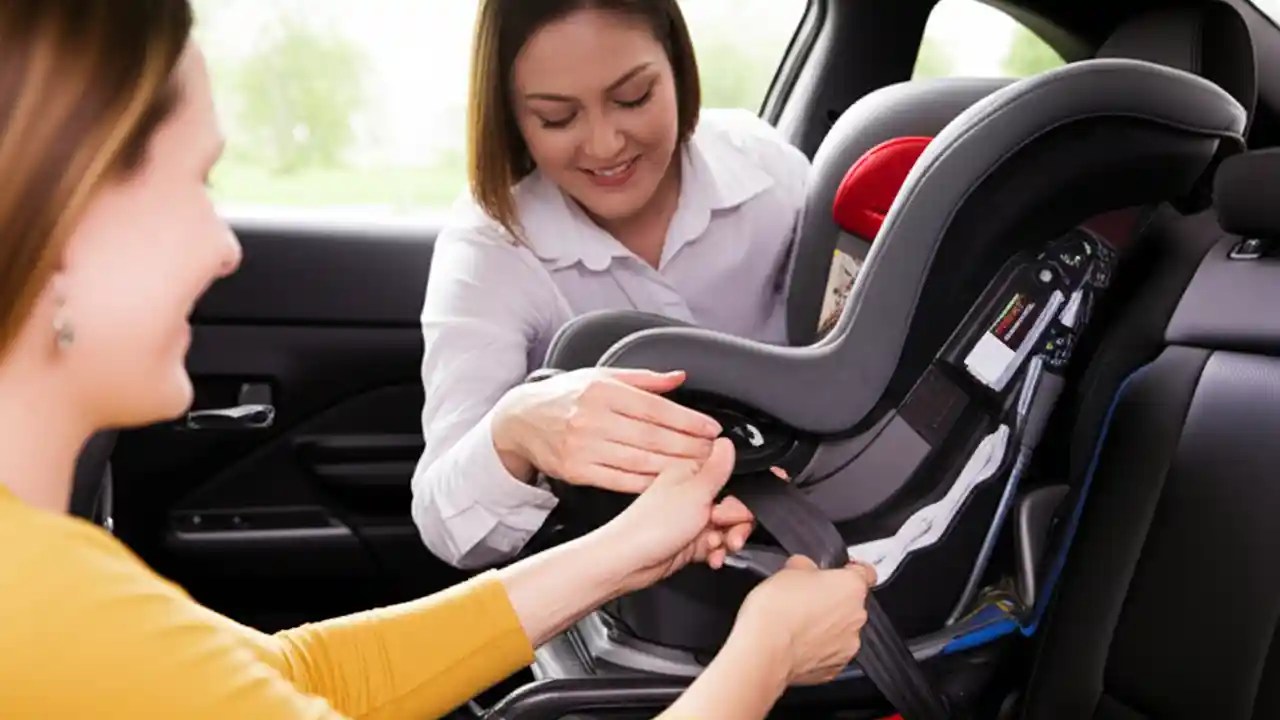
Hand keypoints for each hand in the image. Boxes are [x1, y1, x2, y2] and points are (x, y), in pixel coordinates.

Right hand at [492, 368, 722, 491]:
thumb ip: (643, 379)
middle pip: (652, 437)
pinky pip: (621, 481)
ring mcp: (584, 447)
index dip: (688, 420)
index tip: (710, 429)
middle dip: (689, 447)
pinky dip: (648, 484)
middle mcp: (593, 418)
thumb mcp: (600, 375)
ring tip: (698, 469)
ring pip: (640, 462)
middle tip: (712, 453)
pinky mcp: (577, 471)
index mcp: (602, 390)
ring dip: (675, 468)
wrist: (519, 420)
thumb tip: (679, 377)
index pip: (655, 408)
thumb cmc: (564, 397)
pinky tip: (667, 484)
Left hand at [593, 438, 754, 591]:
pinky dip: (717, 552)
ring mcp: (690, 520)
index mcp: (690, 474)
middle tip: (726, 528)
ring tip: (718, 547)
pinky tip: (711, 557)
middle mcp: (690, 495)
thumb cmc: (651, 526)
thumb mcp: (694, 492)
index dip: (741, 497)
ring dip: (728, 540)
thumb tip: (727, 441)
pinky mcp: (688, 542)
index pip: (730, 479)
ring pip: (726, 528)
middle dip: (737, 522)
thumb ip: (717, 469)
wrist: (629, 562)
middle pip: (732, 506)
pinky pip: (714, 546)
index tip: (739, 509)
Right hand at [731, 556, 875, 685]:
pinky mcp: (834, 668)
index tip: (838, 573)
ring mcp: (848, 645)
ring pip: (842, 630)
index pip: (866, 572)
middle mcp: (856, 617)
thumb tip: (806, 570)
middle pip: (851, 604)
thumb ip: (806, 566)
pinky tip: (796, 643)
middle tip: (804, 599)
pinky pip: (831, 653)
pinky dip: (818, 649)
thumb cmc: (777, 609)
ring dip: (826, 626)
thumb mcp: (788, 569)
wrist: (764, 649)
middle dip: (832, 601)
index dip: (850, 571)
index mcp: (851, 587)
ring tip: (797, 624)